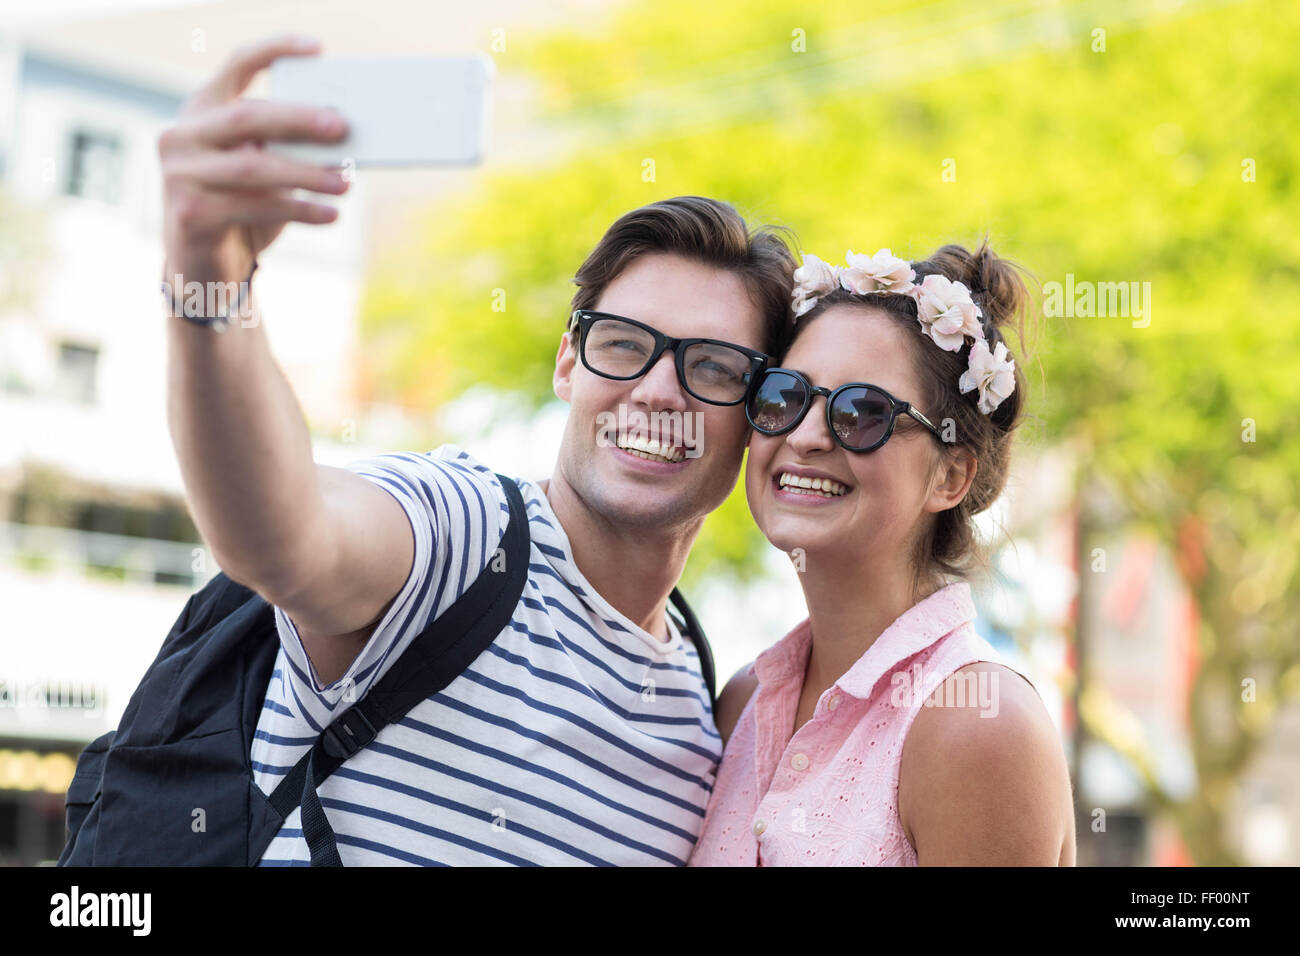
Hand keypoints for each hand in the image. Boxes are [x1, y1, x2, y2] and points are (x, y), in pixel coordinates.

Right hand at [160, 34, 350, 288]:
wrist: (206, 267)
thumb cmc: (243, 210)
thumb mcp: (264, 171)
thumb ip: (286, 148)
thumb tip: (340, 135)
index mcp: (202, 111)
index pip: (236, 66)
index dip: (274, 50)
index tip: (317, 49)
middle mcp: (181, 135)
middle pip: (246, 118)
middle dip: (299, 121)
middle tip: (342, 128)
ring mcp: (179, 174)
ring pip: (253, 167)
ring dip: (307, 175)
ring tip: (346, 184)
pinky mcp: (190, 213)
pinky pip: (254, 207)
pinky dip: (299, 210)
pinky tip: (330, 215)